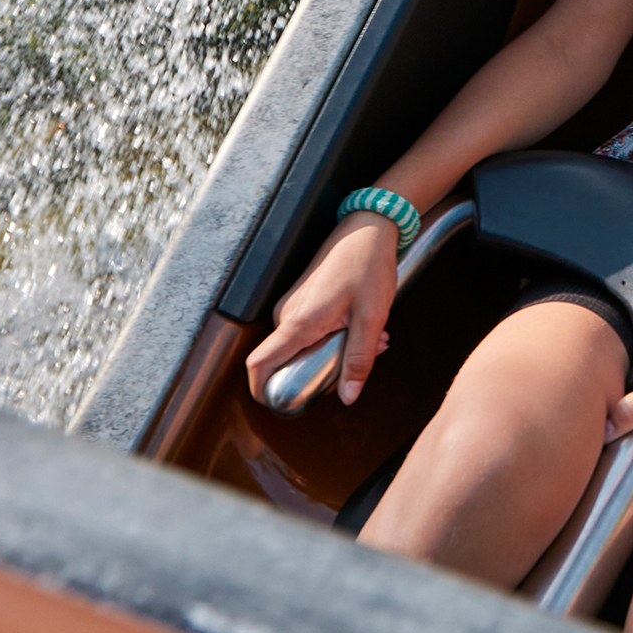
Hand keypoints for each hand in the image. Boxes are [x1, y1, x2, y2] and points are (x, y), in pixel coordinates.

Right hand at [247, 213, 397, 407]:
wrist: (367, 228)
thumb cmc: (368, 266)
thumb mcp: (372, 318)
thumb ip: (359, 360)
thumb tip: (348, 397)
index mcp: (298, 322)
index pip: (259, 364)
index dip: (262, 391)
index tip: (279, 404)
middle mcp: (287, 314)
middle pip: (288, 362)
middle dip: (324, 369)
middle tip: (362, 358)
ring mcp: (292, 305)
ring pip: (303, 346)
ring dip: (335, 350)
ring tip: (373, 336)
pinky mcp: (301, 300)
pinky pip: (308, 331)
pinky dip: (334, 335)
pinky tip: (361, 324)